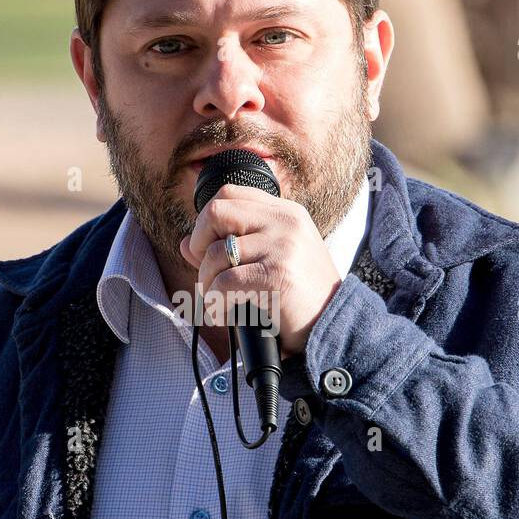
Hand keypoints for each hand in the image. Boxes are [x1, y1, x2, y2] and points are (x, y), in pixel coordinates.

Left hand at [178, 183, 341, 359]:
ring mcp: (283, 245)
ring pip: (215, 254)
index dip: (207, 220)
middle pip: (216, 211)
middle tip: (207, 273)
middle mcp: (285, 221)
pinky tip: (223, 314)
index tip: (208, 248)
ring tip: (218, 302)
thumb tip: (185, 243)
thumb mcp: (270, 261)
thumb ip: (230, 247)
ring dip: (207, 285)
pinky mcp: (277, 274)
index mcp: (285, 212)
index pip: (229, 192)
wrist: (332, 326)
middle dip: (199, 245)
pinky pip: (224, 283)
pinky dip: (215, 303)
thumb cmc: (299, 296)